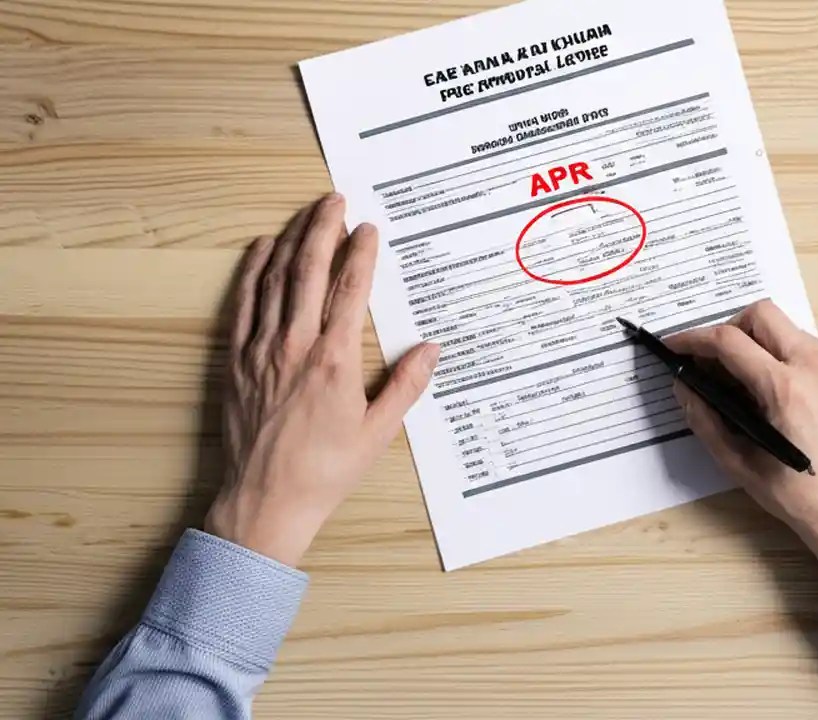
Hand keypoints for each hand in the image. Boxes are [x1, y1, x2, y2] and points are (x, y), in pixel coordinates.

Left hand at [206, 193, 439, 565]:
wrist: (266, 500)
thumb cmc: (325, 471)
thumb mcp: (378, 433)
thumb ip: (405, 387)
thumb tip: (431, 349)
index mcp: (336, 360)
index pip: (351, 290)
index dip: (361, 253)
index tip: (368, 228)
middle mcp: (296, 346)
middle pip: (310, 271)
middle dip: (323, 229)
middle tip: (334, 199)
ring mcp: (261, 350)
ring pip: (275, 280)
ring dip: (291, 241)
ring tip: (304, 213)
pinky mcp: (236, 362)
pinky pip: (243, 304)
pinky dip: (253, 271)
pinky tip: (262, 250)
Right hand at [666, 300, 817, 583]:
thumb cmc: (799, 497)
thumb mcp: (738, 463)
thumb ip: (704, 419)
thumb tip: (682, 386)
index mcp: (786, 390)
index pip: (728, 341)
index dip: (693, 339)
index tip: (675, 346)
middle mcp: (816, 367)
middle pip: (761, 314)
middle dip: (729, 328)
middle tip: (714, 360)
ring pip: (787, 327)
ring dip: (758, 341)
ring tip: (745, 380)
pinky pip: (808, 346)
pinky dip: (783, 355)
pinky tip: (776, 390)